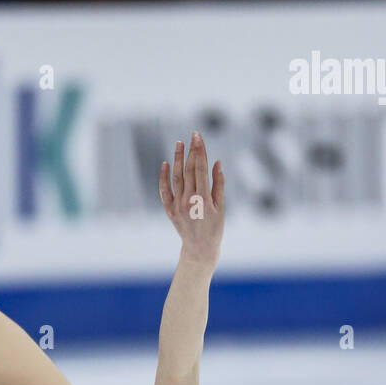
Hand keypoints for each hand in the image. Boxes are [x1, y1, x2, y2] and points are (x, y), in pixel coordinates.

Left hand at [159, 132, 223, 271]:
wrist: (199, 249)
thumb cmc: (214, 228)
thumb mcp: (221, 207)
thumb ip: (219, 184)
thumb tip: (217, 162)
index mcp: (204, 199)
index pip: (201, 169)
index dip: (200, 151)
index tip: (199, 137)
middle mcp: (189, 201)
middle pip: (189, 170)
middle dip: (191, 151)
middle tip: (193, 135)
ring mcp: (177, 206)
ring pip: (176, 177)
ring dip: (177, 159)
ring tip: (179, 143)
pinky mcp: (170, 211)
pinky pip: (164, 191)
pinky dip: (163, 177)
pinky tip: (165, 164)